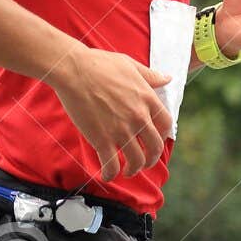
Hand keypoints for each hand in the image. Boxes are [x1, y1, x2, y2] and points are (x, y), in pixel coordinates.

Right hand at [48, 47, 173, 179]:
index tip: (155, 140)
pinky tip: (107, 176)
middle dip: (151, 158)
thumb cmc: (98, 64)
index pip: (166, 124)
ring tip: (127, 171)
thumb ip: (150, 76)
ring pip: (136, 160)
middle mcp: (139, 117)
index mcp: (147, 99)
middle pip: (155, 147)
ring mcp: (121, 130)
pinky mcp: (102, 139)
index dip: (162, 135)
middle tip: (144, 162)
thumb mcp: (130, 65)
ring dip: (133, 169)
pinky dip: (110, 174)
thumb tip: (167, 78)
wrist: (73, 70)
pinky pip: (111, 164)